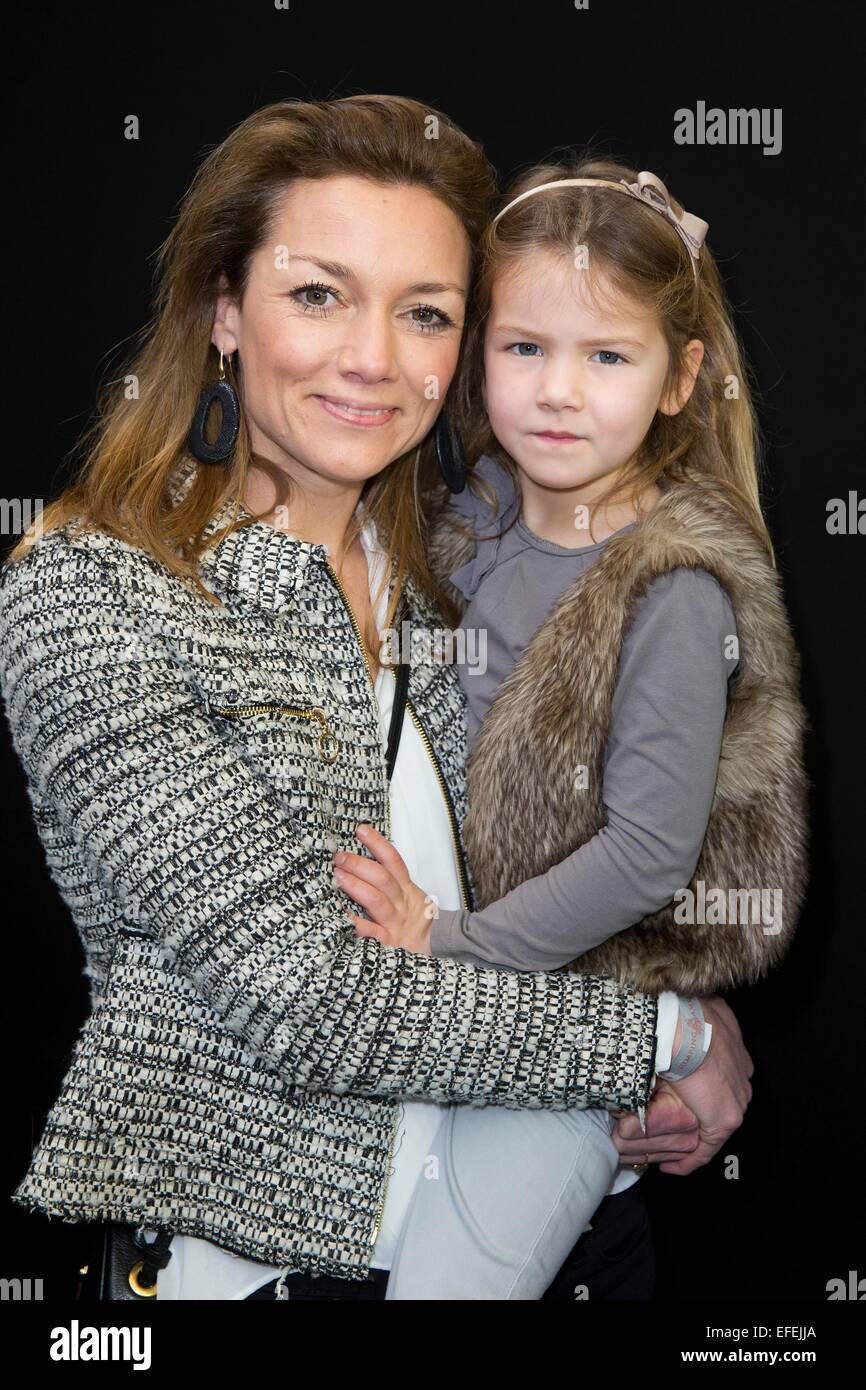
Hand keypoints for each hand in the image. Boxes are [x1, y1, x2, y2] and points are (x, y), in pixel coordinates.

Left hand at [333, 824, 435, 953]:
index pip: (394, 861)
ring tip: (337, 876)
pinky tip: (339, 915)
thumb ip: (391, 883)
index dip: (378, 844)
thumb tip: (360, 863)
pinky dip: (355, 923)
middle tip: (339, 856)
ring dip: (356, 886)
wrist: (435, 950)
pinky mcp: (388, 943)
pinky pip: (371, 931)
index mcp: (406, 890)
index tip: (361, 830)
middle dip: (359, 865)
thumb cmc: (415, 923)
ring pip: (376, 900)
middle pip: (382, 879)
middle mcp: (400, 904)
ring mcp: (394, 923)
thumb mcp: (410, 898)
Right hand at [613, 996, 752, 1175]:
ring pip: (714, 1127)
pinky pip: (707, 1148)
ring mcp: (737, 1098)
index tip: (684, 1098)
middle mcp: (742, 1076)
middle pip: (721, 1102)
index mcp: (734, 1051)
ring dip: (692, 1141)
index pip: (722, 1077)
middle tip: (674, 1129)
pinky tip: (671, 1167)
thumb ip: (693, 1023)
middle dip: (700, 1117)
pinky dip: (690, 1161)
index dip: (703, 1091)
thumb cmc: (680, 1013)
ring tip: (668, 1154)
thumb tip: (674, 1024)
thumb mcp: (692, 1011)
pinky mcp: (726, 1118)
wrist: (682, 1025)